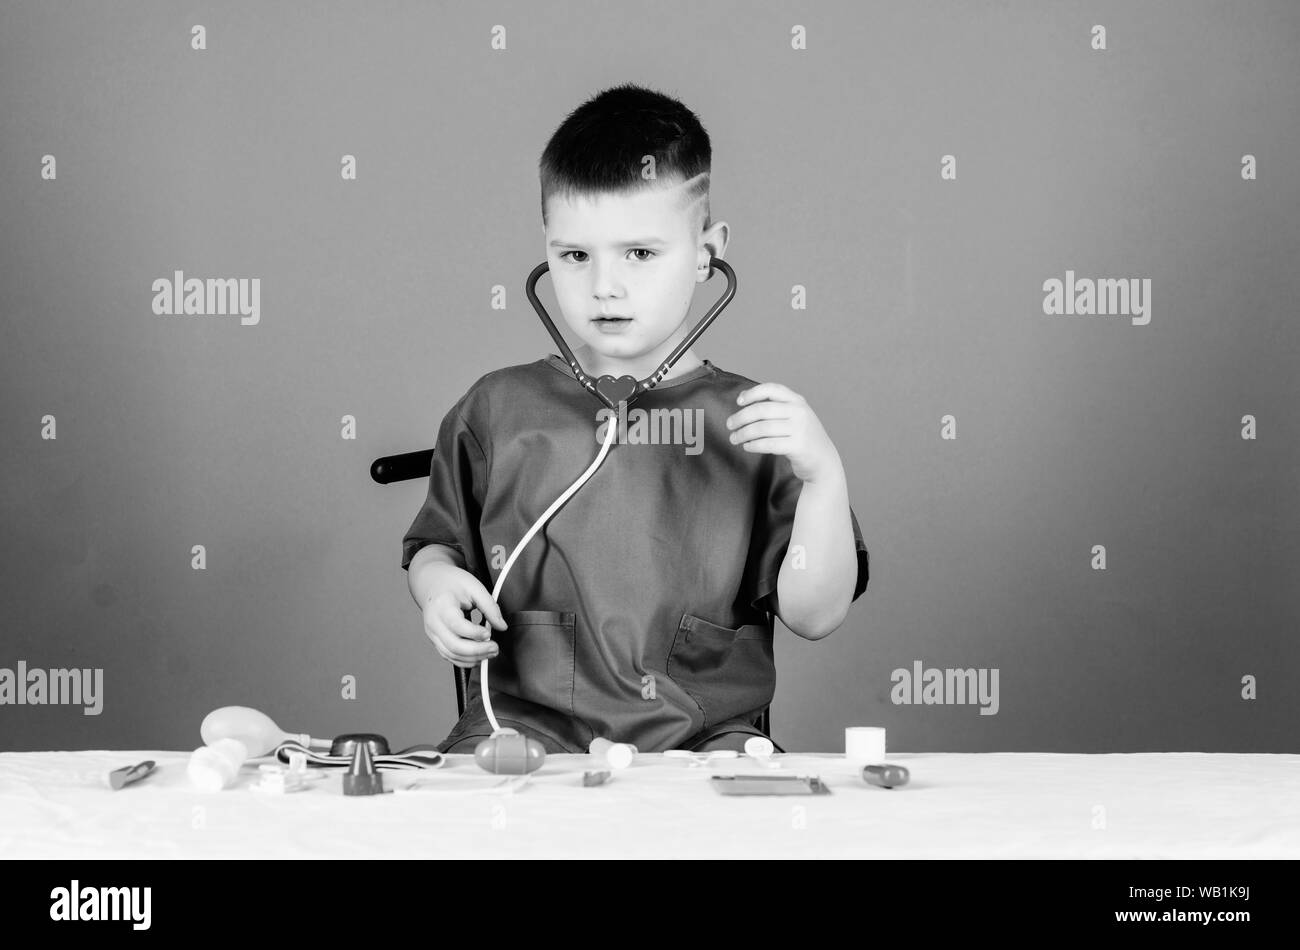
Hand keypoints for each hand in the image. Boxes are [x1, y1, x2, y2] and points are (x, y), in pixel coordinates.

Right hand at [422, 563, 507, 668]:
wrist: (432, 583)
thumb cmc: (452, 583)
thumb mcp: (474, 587)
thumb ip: (489, 606)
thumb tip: (502, 626)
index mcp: (442, 606)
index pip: (457, 626)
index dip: (475, 633)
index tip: (489, 632)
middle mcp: (434, 623)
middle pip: (454, 646)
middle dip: (478, 650)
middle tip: (495, 647)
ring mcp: (433, 634)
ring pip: (452, 655)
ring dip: (474, 658)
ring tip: (491, 652)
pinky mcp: (436, 641)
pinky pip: (449, 656)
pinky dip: (465, 660)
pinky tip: (479, 656)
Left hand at [725, 383, 843, 483]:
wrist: (823, 460)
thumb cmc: (801, 436)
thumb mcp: (794, 415)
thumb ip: (774, 406)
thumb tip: (743, 398)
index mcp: (797, 400)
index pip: (771, 389)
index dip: (752, 393)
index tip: (739, 402)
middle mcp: (800, 412)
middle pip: (762, 410)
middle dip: (741, 417)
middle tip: (729, 425)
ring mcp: (800, 429)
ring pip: (762, 428)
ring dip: (743, 433)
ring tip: (734, 438)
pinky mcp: (798, 447)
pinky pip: (768, 444)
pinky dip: (753, 445)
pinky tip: (747, 446)